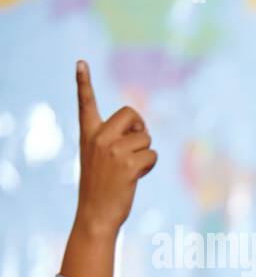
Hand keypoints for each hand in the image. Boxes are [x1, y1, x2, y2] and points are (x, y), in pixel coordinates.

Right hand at [73, 61, 155, 237]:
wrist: (96, 214)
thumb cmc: (103, 187)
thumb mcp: (103, 159)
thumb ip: (116, 141)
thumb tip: (142, 131)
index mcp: (88, 134)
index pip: (86, 103)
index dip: (83, 82)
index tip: (81, 62)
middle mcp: (98, 137)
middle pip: (131, 113)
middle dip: (141, 127)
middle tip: (136, 145)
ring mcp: (111, 149)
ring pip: (146, 138)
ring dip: (146, 153)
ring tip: (130, 170)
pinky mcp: (126, 163)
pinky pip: (152, 154)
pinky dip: (150, 165)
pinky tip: (136, 177)